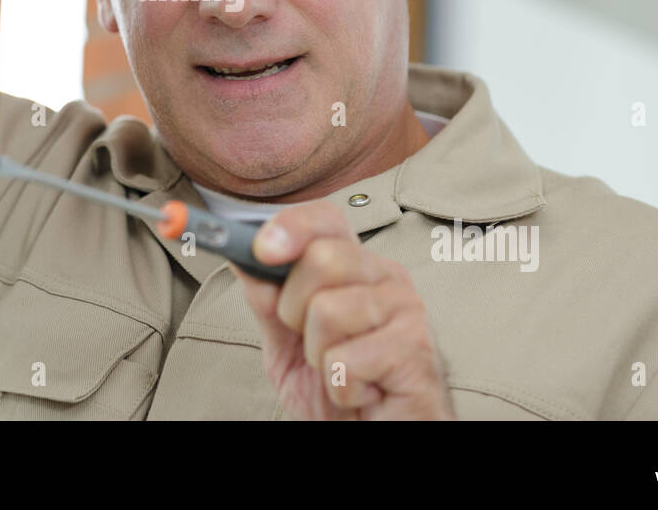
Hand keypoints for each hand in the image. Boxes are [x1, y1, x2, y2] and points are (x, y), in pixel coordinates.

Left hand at [231, 200, 456, 419]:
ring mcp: (406, 309)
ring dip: (319, 356)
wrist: (380, 437)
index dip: (291, 227)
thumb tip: (242, 257)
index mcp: (356, 267)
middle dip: (294, 309)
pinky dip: (340, 386)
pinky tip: (360, 391)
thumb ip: (268, 302)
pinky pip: (346, 359)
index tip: (260, 249)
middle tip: (311, 343)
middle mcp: (386, 277)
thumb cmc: (341, 388)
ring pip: (327, 311)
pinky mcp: (415, 349)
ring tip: (340, 371)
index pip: (326, 220)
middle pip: (321, 258)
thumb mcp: (287, 345)